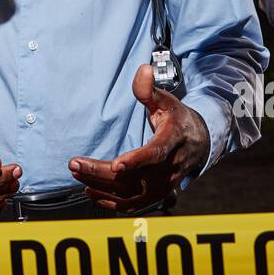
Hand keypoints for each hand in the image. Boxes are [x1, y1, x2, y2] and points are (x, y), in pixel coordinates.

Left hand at [69, 65, 208, 213]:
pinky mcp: (156, 195)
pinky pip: (133, 205)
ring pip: (130, 193)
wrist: (199, 143)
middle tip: (74, 165)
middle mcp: (169, 167)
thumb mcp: (166, 100)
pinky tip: (91, 193)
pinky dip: (111, 203)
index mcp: (173, 140)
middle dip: (101, 172)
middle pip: (134, 177)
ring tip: (77, 175)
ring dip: (101, 187)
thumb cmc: (177, 119)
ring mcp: (164, 185)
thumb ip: (149, 89)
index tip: (117, 164)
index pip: (156, 154)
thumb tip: (142, 69)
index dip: (137, 160)